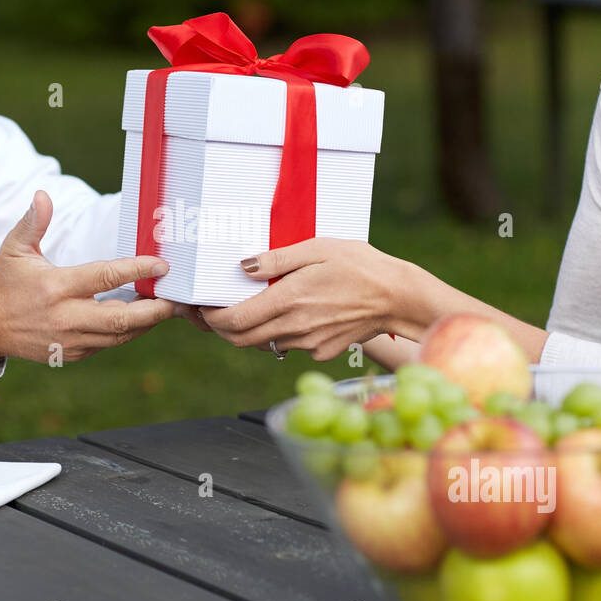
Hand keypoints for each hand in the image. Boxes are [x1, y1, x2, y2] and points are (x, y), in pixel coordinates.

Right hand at [0, 190, 178, 362]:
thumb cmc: (6, 282)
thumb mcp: (14, 249)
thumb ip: (33, 222)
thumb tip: (43, 194)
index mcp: (55, 287)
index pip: (104, 278)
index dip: (136, 270)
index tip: (161, 264)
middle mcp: (65, 317)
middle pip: (120, 318)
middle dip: (154, 309)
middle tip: (177, 297)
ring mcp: (70, 340)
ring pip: (119, 335)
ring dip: (146, 322)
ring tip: (166, 306)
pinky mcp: (73, 354)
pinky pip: (109, 344)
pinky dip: (127, 332)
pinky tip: (142, 318)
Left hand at [201, 238, 412, 360]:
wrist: (398, 298)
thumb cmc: (360, 265)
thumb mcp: (317, 248)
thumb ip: (276, 258)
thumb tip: (242, 267)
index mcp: (289, 301)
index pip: (233, 321)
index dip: (210, 317)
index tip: (202, 306)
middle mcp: (294, 328)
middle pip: (239, 339)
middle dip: (220, 327)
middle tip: (213, 309)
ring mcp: (307, 344)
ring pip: (261, 344)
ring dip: (246, 331)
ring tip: (245, 307)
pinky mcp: (320, 352)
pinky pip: (286, 347)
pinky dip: (275, 334)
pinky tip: (283, 314)